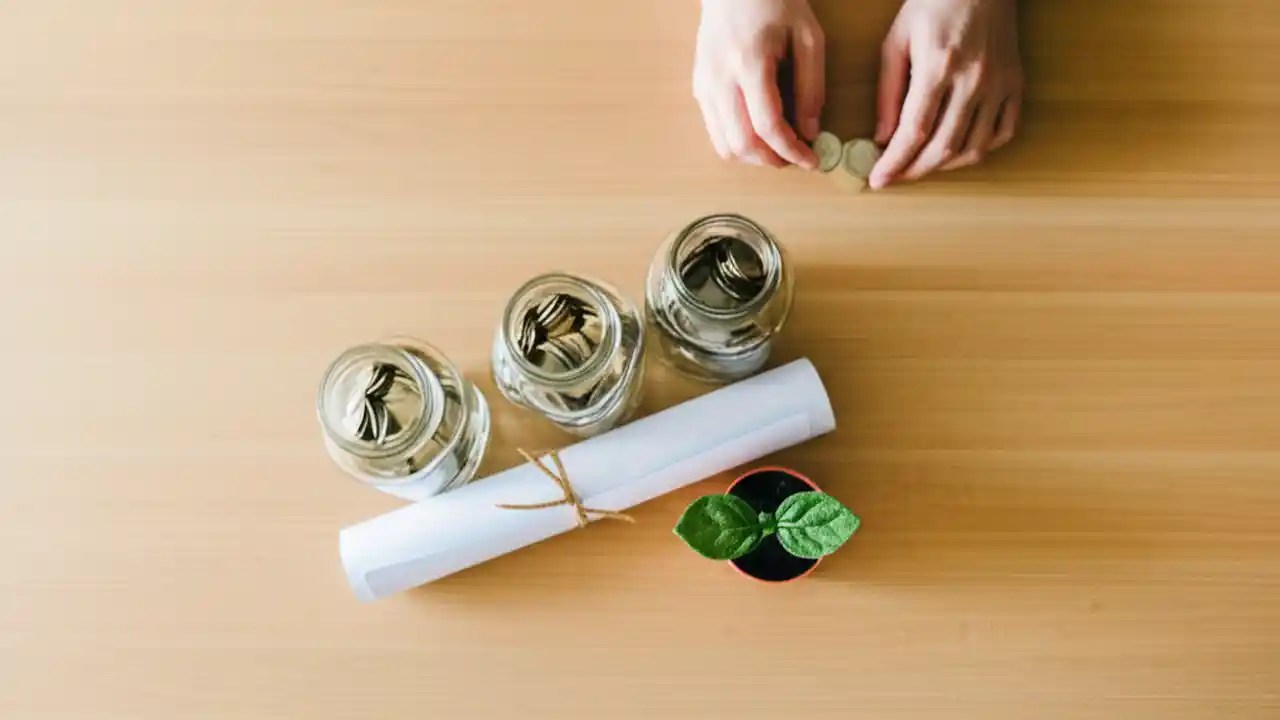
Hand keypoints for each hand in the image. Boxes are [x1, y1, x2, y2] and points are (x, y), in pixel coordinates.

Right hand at [693, 0, 822, 168]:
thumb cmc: (775, 3)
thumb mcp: (808, 37)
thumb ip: (811, 85)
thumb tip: (810, 131)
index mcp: (749, 62)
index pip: (768, 125)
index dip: (791, 151)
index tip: (812, 161)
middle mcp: (719, 79)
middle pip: (741, 143)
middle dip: (771, 160)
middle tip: (794, 158)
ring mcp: (704, 84)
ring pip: (723, 144)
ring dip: (753, 157)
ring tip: (777, 149)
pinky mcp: (698, 87)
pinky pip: (715, 131)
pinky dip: (737, 142)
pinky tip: (757, 133)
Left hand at [871, 0, 1022, 188]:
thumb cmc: (933, 5)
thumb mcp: (897, 40)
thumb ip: (887, 91)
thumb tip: (882, 137)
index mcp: (938, 66)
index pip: (914, 131)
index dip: (894, 163)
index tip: (878, 180)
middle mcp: (973, 80)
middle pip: (943, 147)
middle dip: (914, 171)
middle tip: (895, 178)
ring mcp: (999, 84)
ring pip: (974, 147)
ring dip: (944, 166)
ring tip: (922, 166)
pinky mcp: (1016, 85)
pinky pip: (1003, 133)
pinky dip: (980, 150)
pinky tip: (958, 149)